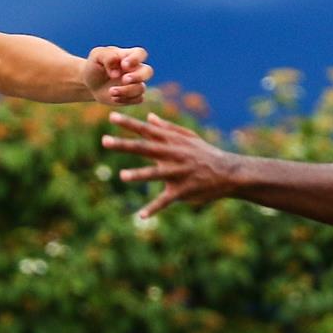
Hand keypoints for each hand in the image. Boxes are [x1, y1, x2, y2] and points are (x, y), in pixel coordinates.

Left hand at [84, 46, 151, 104]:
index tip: (123, 65)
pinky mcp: (132, 96)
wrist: (90, 83)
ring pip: (141, 88)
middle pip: (148, 71)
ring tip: (111, 91)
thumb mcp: (97, 56)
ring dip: (127, 91)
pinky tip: (113, 98)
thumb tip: (117, 72)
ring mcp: (136, 83)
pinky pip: (138, 99)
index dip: (136, 59)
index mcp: (129, 56)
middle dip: (138, 76)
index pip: (140, 53)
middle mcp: (136, 69)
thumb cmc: (95, 66)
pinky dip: (126, 100)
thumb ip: (107, 57)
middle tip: (124, 79)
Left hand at [101, 112, 241, 218]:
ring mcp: (178, 173)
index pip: (146, 130)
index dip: (129, 124)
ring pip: (155, 174)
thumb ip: (167, 128)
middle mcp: (173, 155)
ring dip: (139, 175)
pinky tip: (141, 216)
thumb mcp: (188, 137)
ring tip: (122, 176)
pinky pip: (165, 200)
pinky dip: (154, 208)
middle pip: (145, 149)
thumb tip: (149, 117)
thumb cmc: (204, 153)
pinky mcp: (182, 190)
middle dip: (124, 145)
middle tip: (104, 140)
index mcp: (172, 142)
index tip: (111, 117)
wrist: (229, 172)